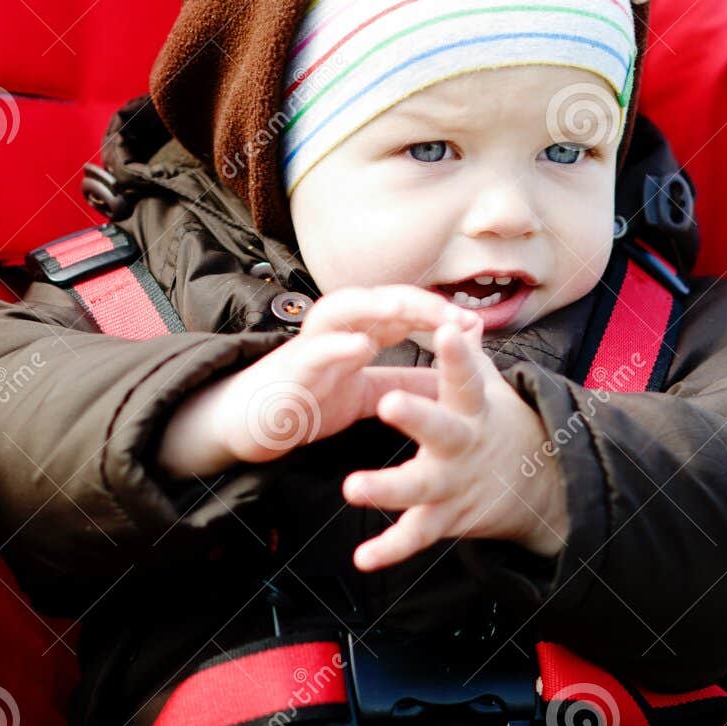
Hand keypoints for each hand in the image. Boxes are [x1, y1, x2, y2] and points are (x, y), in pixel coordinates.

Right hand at [158, 285, 466, 477]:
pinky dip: (335, 345)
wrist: (251, 425)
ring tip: (409, 310)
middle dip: (418, 304)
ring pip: (343, 312)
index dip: (437, 314)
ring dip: (377, 307)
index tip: (475, 325)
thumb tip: (455, 378)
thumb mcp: (368, 393)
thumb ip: (405, 382)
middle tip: (456, 317)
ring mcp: (309, 345)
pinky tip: (359, 344)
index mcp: (357, 332)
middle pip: (379, 300)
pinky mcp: (288, 370)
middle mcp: (334, 330)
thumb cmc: (309, 399)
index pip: (402, 312)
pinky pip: (311, 351)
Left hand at [343, 312, 568, 569]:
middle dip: (417, 416)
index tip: (446, 328)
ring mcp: (454, 484)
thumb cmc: (497, 426)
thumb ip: (470, 356)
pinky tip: (363, 558)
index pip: (466, 375)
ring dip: (387, 488)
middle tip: (390, 402)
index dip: (458, 354)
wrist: (540, 487)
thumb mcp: (491, 390)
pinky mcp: (446, 519)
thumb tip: (463, 314)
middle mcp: (463, 444)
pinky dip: (390, 549)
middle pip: (441, 429)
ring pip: (419, 487)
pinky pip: (416, 537)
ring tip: (353, 487)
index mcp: (472, 408)